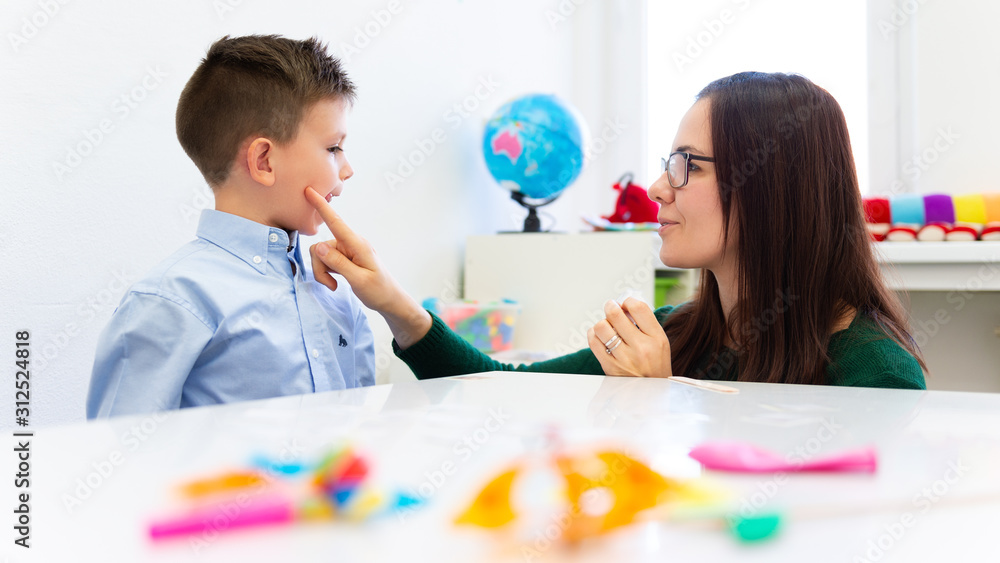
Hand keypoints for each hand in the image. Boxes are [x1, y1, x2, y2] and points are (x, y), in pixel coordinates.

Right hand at [305, 187, 430, 347]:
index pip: (336, 222)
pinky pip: (326, 260)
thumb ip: (338, 263)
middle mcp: (351, 243)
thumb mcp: (358, 280)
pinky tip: (335, 283)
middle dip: (320, 266)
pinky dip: (326, 273)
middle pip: (322, 247)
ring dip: (323, 272)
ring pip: (321, 255)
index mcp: (358, 245)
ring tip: (334, 285)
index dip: (321, 206)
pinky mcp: (344, 258)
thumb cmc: (379, 291)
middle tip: (330, 285)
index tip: (310, 190)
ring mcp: (347, 250)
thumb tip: (318, 246)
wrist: (390, 301)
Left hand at [587, 297, 672, 377]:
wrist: (652, 392)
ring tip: (608, 326)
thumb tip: (623, 304)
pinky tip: (600, 336)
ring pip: (601, 327)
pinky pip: (593, 341)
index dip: (628, 301)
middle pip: (615, 314)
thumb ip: (645, 323)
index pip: (639, 308)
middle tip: (611, 307)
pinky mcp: (610, 367)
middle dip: (611, 306)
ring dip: (602, 323)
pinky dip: (594, 334)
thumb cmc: (655, 364)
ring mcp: (624, 358)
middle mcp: (641, 348)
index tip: (626, 304)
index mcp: (657, 338)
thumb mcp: (660, 342)